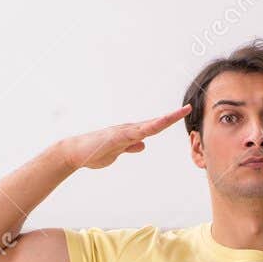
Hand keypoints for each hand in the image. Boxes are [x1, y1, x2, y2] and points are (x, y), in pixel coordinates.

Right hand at [59, 104, 191, 169]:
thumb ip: (130, 147)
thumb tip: (143, 145)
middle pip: (155, 123)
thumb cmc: (94, 152)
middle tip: (188, 108)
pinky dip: (146, 129)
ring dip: (163, 120)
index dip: (168, 121)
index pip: (154, 128)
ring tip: (178, 113)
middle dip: (172, 117)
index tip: (182, 114)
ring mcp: (122, 132)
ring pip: (148, 125)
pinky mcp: (115, 137)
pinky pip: (134, 133)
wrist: (75, 153)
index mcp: (131, 135)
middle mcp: (129, 130)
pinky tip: (156, 125)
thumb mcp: (117, 152)